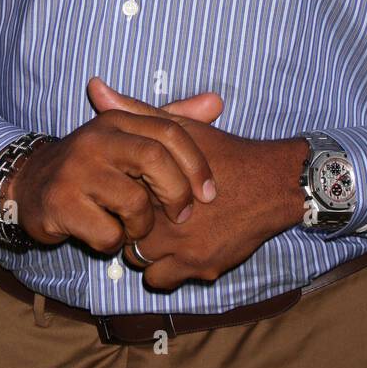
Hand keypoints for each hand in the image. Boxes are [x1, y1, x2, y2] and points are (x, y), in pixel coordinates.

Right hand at [1, 86, 222, 253]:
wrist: (29, 184)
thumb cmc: (92, 165)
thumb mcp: (128, 137)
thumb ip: (173, 120)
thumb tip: (216, 102)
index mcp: (117, 120)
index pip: (168, 132)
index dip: (196, 164)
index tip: (209, 194)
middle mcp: (96, 139)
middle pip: (154, 160)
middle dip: (176, 193)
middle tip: (181, 216)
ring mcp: (76, 170)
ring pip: (133, 203)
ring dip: (141, 225)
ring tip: (131, 226)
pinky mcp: (61, 203)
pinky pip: (108, 233)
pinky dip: (113, 242)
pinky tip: (103, 235)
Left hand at [88, 78, 307, 290]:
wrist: (271, 184)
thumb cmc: (224, 152)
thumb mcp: (180, 127)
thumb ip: (135, 112)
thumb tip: (95, 88)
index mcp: (154, 186)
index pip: (114, 200)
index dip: (121, 197)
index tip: (133, 191)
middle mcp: (164, 222)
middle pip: (123, 233)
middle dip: (131, 225)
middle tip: (147, 214)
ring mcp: (182, 250)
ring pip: (138, 261)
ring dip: (146, 250)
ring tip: (162, 233)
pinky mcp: (200, 269)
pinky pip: (162, 280)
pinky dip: (166, 270)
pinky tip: (178, 250)